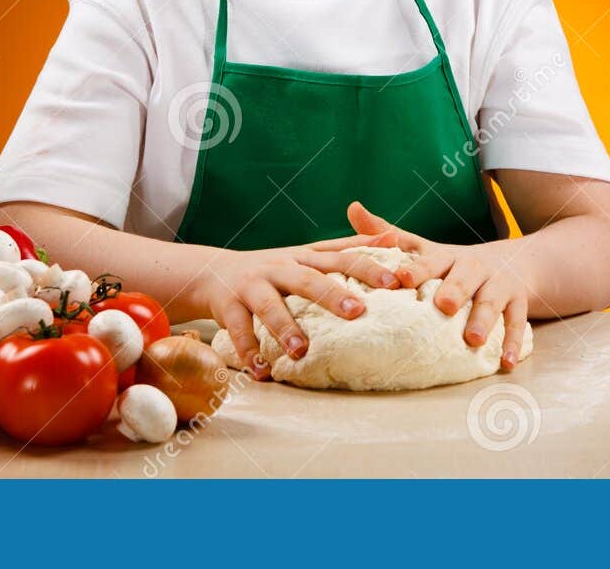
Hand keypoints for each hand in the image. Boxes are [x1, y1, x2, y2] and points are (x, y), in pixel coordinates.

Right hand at [195, 240, 403, 380]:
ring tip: (300, 350)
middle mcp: (279, 268)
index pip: (340, 259)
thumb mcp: (308, 253)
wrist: (214, 272)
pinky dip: (249, 352)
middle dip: (331, 294)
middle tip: (357, 311)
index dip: (367, 268)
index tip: (395, 282)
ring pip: (269, 306)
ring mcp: (252, 286)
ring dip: (284, 328)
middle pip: (307, 280)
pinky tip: (261, 372)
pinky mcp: (229, 307)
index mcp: (304, 258)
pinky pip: (238, 331)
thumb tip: (391, 237)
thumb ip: (347, 246)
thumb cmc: (274, 268)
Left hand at [345, 201, 531, 371]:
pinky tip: (506, 362)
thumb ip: (388, 233)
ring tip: (472, 339)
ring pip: (491, 301)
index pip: (430, 261)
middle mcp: (473, 267)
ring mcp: (499, 284)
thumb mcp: (425, 248)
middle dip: (454, 291)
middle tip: (443, 306)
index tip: (401, 278)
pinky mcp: (519, 303)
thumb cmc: (455, 263)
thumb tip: (351, 208)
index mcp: (446, 257)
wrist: (517, 261)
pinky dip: (512, 343)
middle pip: (464, 278)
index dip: (416, 269)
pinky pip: (517, 324)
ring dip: (483, 320)